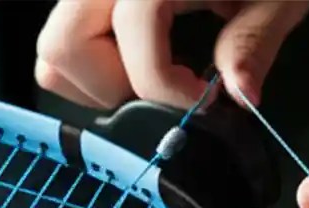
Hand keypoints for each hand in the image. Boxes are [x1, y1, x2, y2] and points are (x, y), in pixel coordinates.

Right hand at [35, 0, 308, 109]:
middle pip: (64, 45)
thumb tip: (239, 93)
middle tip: (166, 90)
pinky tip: (138, 63)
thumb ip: (254, 41)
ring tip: (151, 77)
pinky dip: (92, 68)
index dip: (164, 81)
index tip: (203, 98)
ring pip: (55, 50)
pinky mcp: (90, 1)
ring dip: (97, 81)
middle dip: (114, 86)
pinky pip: (64, 41)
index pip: (132, 26)